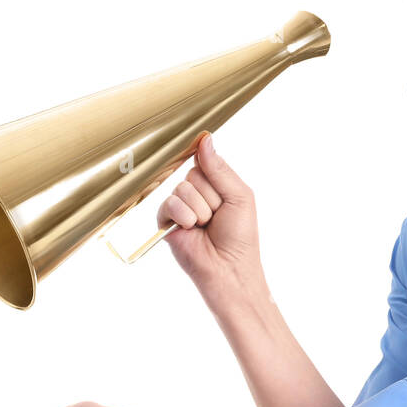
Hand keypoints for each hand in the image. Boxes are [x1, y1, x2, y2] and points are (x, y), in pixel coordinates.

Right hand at [158, 132, 264, 302]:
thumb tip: (206, 140)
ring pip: (183, 189)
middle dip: (211, 197)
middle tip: (217, 216)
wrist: (228, 266)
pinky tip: (192, 229)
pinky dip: (184, 217)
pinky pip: (169, 203)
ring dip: (200, 210)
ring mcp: (181, 206)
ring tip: (206, 226)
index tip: (223, 192)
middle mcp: (196, 193)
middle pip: (194, 174)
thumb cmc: (240, 235)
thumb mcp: (239, 196)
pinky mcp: (167, 220)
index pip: (206, 161)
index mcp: (215, 184)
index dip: (214, 175)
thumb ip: (220, 169)